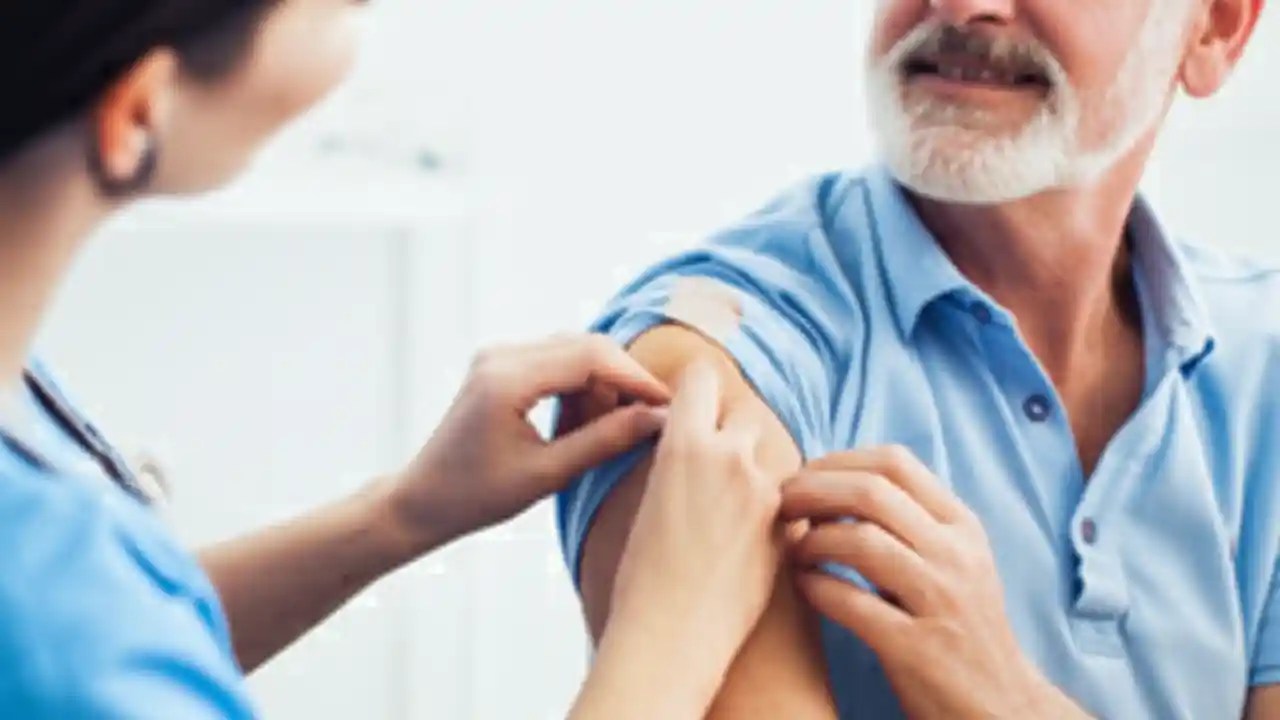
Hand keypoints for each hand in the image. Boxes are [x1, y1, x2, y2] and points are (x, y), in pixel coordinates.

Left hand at [385, 334, 670, 551]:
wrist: (421, 500)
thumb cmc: (475, 496)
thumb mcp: (547, 474)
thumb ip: (605, 441)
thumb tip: (658, 419)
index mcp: (507, 379)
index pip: (591, 356)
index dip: (636, 377)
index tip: (668, 404)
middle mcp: (501, 355)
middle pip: (585, 346)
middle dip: (624, 378)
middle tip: (651, 416)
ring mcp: (498, 356)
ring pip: (573, 350)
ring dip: (602, 382)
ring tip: (617, 426)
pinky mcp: (500, 365)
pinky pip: (555, 360)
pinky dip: (580, 384)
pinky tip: (588, 420)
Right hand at [592, 363, 784, 713]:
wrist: (668, 638)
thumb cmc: (639, 579)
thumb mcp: (645, 499)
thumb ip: (677, 459)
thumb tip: (688, 439)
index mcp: (681, 444)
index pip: (701, 377)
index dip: (697, 390)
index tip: (693, 407)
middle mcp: (728, 458)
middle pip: (745, 411)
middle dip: (733, 430)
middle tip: (717, 463)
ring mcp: (765, 493)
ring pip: (772, 455)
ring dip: (758, 469)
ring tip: (732, 508)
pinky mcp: (788, 528)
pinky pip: (790, 497)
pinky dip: (777, 509)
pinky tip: (751, 539)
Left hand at [781, 446, 1082, 719]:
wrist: (1001, 704)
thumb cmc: (957, 625)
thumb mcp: (950, 561)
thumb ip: (906, 521)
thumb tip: (828, 483)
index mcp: (962, 526)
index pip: (894, 462)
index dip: (836, 461)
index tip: (805, 477)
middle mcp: (956, 555)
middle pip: (871, 492)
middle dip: (812, 490)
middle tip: (782, 506)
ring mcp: (940, 601)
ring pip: (862, 542)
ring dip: (812, 540)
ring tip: (794, 552)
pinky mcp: (917, 649)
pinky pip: (852, 603)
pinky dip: (816, 588)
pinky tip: (804, 586)